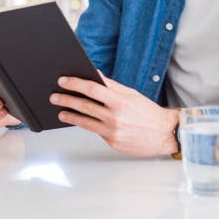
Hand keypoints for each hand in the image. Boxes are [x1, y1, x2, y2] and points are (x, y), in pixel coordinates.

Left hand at [49, 72, 178, 156]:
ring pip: (85, 121)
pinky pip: (95, 132)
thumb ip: (112, 85)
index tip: (64, 81)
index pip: (92, 89)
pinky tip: (78, 120)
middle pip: (84, 105)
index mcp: (120, 101)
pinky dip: (86, 125)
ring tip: (61, 112)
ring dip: (70, 115)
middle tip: (54, 96)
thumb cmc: (149, 112)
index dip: (75, 84)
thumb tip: (96, 75)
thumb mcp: (131, 94)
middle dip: (66, 100)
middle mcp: (114, 117)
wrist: (164, 134)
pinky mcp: (112, 142)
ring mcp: (112, 132)